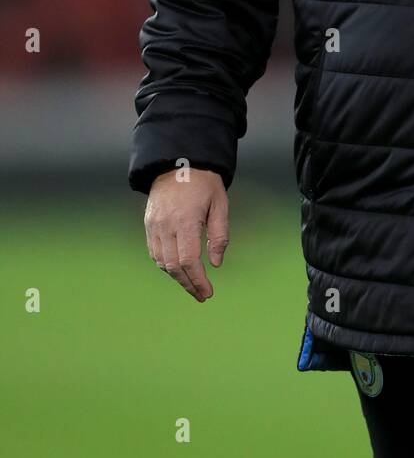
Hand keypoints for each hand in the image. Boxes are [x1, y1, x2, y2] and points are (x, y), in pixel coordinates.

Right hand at [144, 168, 228, 301]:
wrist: (178, 162)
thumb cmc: (204, 183)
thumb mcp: (220, 204)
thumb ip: (219, 235)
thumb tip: (216, 264)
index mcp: (186, 220)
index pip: (189, 260)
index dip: (198, 280)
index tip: (208, 292)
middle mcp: (166, 225)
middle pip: (173, 266)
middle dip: (188, 284)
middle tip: (202, 295)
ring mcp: (154, 225)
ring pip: (161, 262)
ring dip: (176, 277)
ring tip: (192, 285)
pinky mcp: (149, 224)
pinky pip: (154, 252)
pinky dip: (165, 265)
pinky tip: (178, 269)